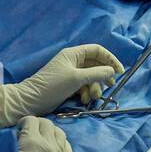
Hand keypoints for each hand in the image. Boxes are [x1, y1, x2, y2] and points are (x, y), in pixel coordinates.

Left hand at [0, 44, 124, 128]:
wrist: (31, 101)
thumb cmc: (52, 85)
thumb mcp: (77, 78)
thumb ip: (97, 74)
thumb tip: (112, 71)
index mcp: (74, 54)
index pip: (97, 51)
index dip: (110, 59)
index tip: (119, 71)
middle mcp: (73, 61)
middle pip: (95, 65)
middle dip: (102, 76)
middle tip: (110, 86)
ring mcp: (70, 73)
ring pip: (90, 77)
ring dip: (94, 87)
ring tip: (92, 97)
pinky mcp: (68, 85)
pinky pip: (83, 86)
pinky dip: (86, 92)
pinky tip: (84, 100)